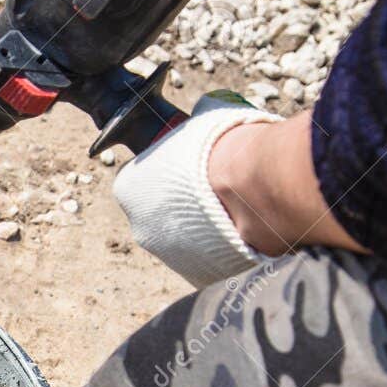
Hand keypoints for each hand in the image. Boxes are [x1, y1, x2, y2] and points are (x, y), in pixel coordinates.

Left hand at [113, 101, 365, 288]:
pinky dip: (224, 247)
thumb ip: (193, 127)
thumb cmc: (226, 147)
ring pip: (187, 239)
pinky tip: (246, 229)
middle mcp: (141, 228)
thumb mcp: (202, 121)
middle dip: (187, 204)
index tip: (193, 167)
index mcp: (130, 189)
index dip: (171, 172)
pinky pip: (209, 259)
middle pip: (164, 214)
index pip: (143, 180)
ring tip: (238, 208)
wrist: (257, 187)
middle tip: (217, 189)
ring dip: (207, 227)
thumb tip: (203, 111)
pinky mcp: (199, 275)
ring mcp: (169, 256)